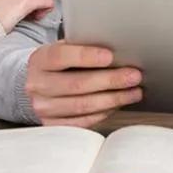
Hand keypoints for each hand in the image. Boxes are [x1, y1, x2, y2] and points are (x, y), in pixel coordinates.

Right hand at [25, 41, 142, 127]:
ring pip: (83, 106)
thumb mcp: (63, 48)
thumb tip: (116, 49)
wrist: (38, 84)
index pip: (61, 57)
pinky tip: (118, 104)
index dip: (86, 56)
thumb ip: (81, 47)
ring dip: (113, 99)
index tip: (110, 56)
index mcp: (40, 60)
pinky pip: (83, 122)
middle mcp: (38, 85)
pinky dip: (104, 113)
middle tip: (134, 75)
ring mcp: (43, 108)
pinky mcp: (53, 125)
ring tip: (134, 91)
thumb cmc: (59, 63)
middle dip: (110, 80)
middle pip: (77, 84)